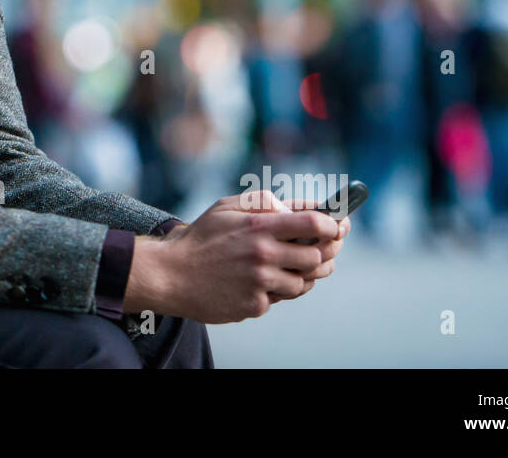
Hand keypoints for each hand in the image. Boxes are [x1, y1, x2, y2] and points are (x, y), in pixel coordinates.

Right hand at [130, 190, 339, 323]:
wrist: (170, 274)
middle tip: (325, 248)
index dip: (333, 224)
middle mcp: (263, 255)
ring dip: (303, 274)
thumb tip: (294, 208)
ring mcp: (260, 283)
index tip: (337, 225)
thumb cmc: (201, 239)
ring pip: (304, 282)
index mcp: (259, 226)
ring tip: (293, 266)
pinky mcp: (254, 305)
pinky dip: (276, 290)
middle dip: (325, 252)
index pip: (314, 223)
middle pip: (317, 257)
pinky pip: (280, 298)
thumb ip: (262, 202)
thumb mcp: (227, 207)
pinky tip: (262, 281)